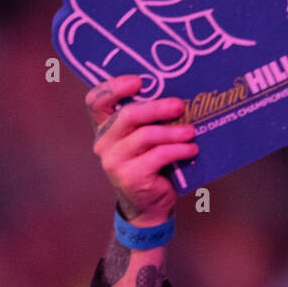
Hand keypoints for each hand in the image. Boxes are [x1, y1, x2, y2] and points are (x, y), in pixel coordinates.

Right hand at [88, 75, 196, 224]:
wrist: (148, 205)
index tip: (139, 81)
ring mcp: (114, 161)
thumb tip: (178, 96)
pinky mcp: (130, 176)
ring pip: (146, 136)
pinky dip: (178, 150)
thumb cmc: (150, 163)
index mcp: (104, 127)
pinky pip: (158, 156)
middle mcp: (103, 142)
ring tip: (191, 132)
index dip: (114, 87)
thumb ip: (148, 119)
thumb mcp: (145, 138)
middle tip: (179, 106)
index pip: (96, 100)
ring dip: (173, 132)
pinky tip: (191, 150)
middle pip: (128, 115)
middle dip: (157, 108)